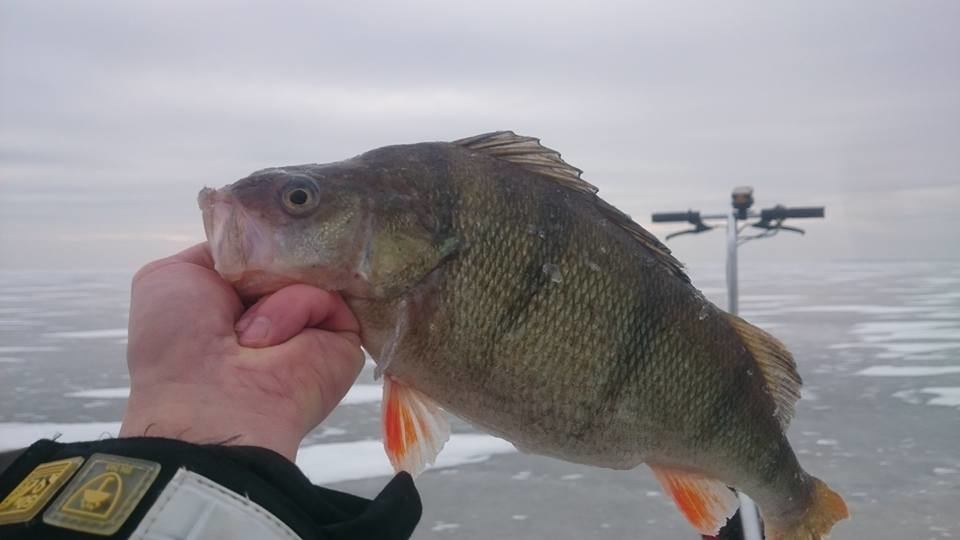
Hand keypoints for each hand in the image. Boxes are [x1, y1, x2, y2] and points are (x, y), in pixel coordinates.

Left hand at [119, 243, 363, 459]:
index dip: (264, 233)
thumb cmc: (178, 342)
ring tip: (249, 338)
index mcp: (238, 292)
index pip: (267, 243)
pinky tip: (273, 345)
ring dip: (274, 297)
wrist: (208, 403)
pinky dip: (297, 310)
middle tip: (246, 287)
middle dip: (278, 254)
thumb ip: (221, 246)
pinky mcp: (344, 340)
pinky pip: (331, 299)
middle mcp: (279, 304)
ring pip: (314, 271)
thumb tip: (266, 239)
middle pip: (297, 249)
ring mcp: (314, 322)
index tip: (257, 233)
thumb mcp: (174, 275)